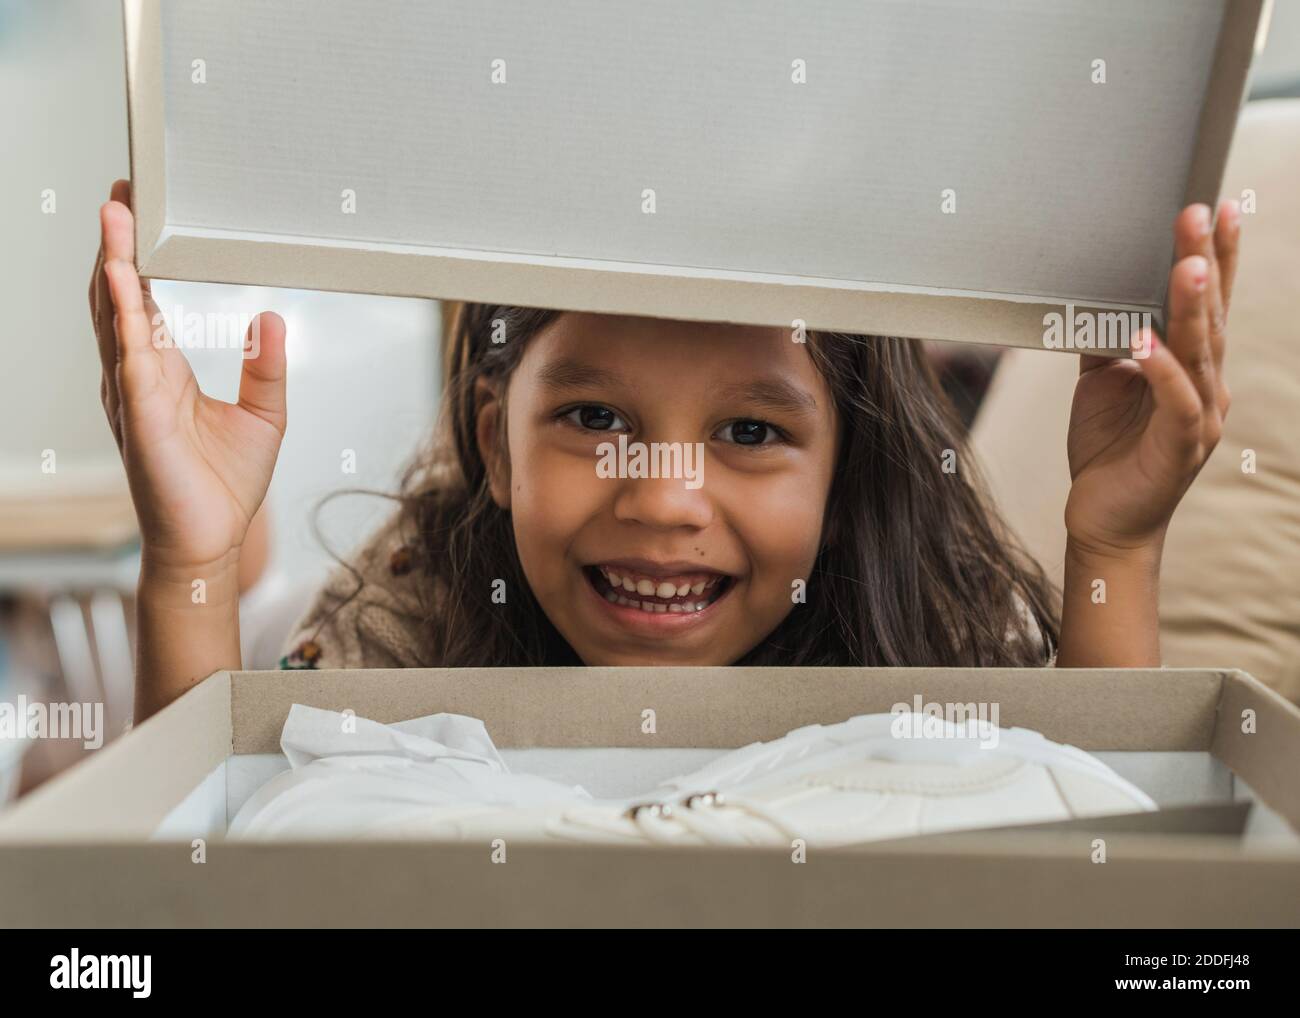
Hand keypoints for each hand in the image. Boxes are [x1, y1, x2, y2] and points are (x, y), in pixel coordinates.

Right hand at [90, 180, 287, 571]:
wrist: (212, 543)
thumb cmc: (226, 486)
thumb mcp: (264, 415)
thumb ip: (267, 367)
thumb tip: (273, 317)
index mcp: (164, 373)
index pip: (143, 301)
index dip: (136, 258)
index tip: (138, 211)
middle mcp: (140, 376)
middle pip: (119, 296)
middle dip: (118, 243)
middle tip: (122, 191)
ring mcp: (134, 392)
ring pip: (115, 314)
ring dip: (113, 261)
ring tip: (115, 211)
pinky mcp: (140, 413)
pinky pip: (129, 351)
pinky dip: (122, 309)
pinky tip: (118, 273)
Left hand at [1063, 200, 1237, 558]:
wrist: (1105, 519)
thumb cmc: (1109, 450)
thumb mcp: (1103, 381)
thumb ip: (1107, 340)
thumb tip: (1096, 297)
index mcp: (1192, 368)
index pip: (1209, 302)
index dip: (1216, 255)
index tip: (1218, 206)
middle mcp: (1206, 386)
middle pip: (1210, 315)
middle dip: (1206, 261)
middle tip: (1202, 211)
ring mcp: (1199, 417)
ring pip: (1200, 352)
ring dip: (1192, 306)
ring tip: (1186, 263)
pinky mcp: (1179, 447)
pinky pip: (1176, 402)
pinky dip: (1162, 369)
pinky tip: (1146, 341)